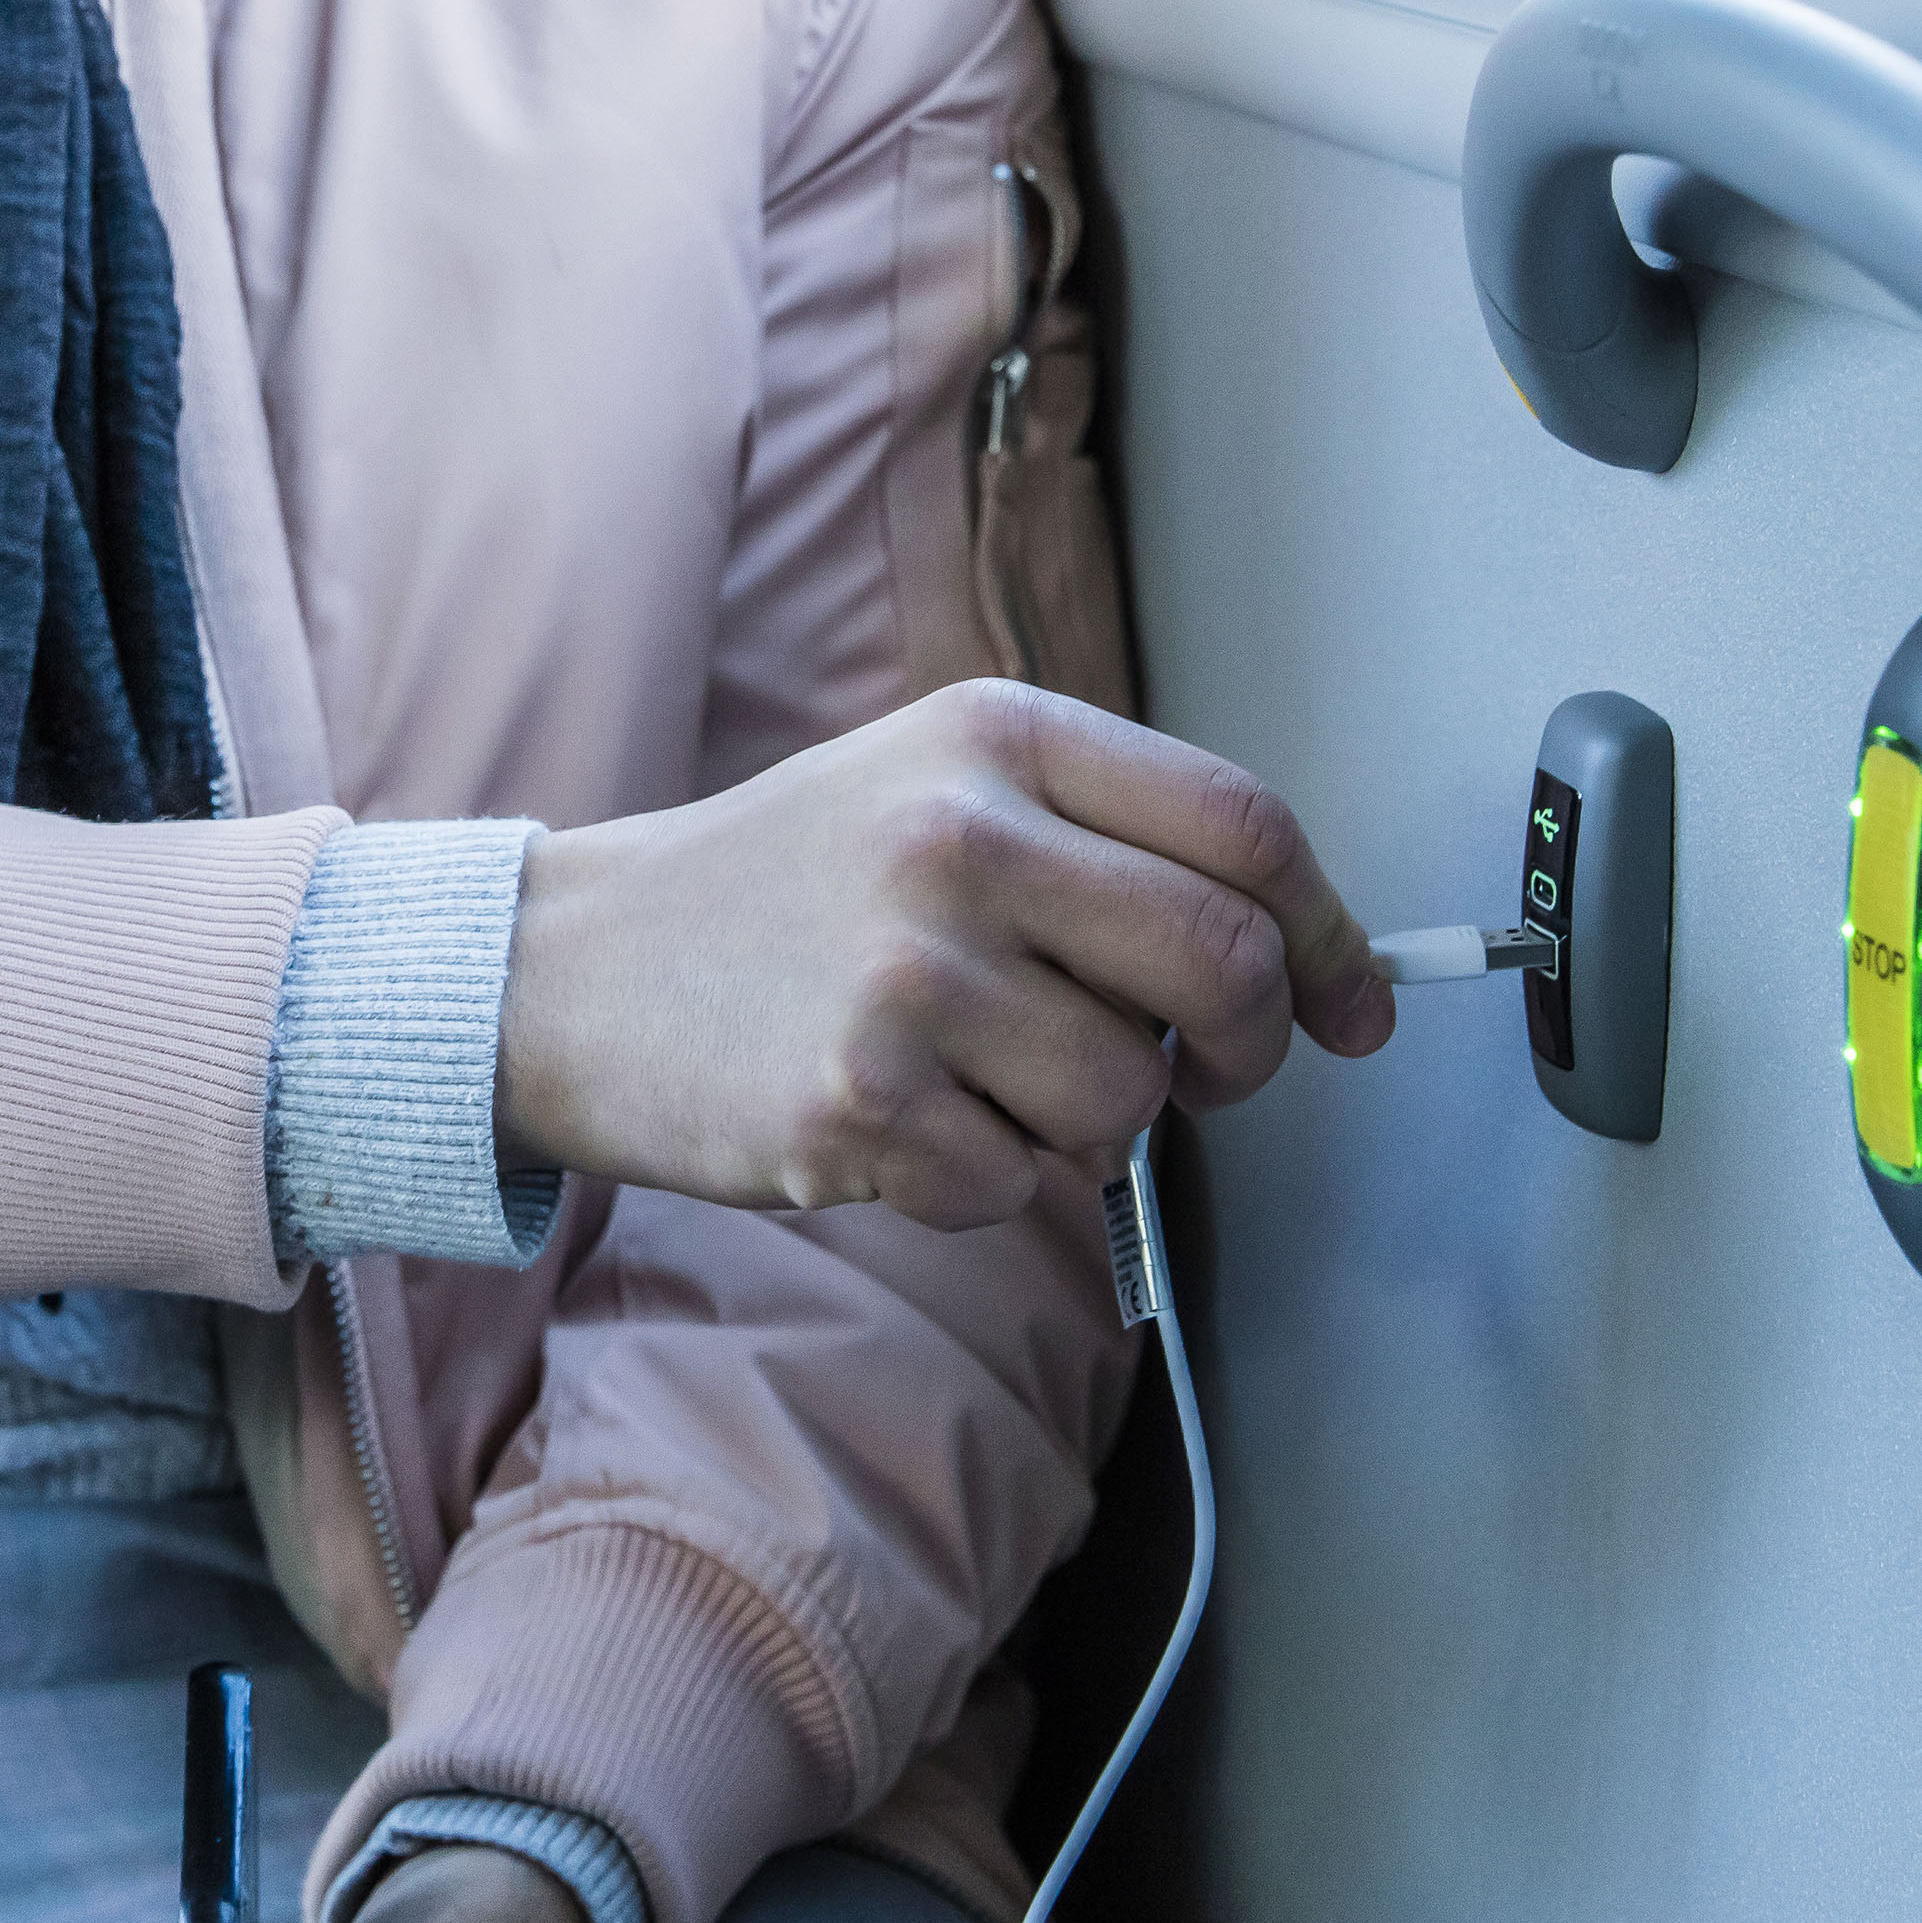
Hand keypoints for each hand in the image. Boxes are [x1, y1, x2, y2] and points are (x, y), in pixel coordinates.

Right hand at [493, 679, 1390, 1230]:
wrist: (573, 969)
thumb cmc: (784, 891)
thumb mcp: (935, 786)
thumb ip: (1108, 842)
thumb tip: (1316, 969)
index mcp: (997, 736)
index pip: (1245, 825)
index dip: (1326, 934)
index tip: (1347, 1005)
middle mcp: (959, 838)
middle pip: (1223, 963)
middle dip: (1246, 1048)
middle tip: (1202, 1074)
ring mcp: (906, 975)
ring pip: (1128, 1098)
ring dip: (1087, 1122)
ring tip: (976, 1077)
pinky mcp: (857, 1105)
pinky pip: (1021, 1186)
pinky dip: (986, 1180)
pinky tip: (897, 1120)